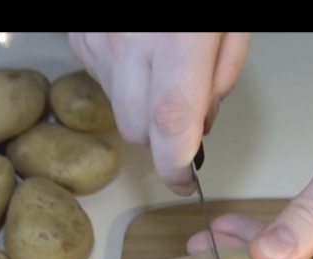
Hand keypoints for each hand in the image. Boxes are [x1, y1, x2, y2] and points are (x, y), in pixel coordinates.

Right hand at [68, 32, 250, 194]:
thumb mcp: (232, 23)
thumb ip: (222, 75)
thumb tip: (201, 123)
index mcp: (179, 37)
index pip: (171, 124)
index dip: (176, 165)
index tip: (185, 182)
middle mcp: (129, 42)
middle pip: (137, 128)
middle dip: (162, 136)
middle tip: (187, 106)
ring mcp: (99, 38)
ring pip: (116, 107)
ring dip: (140, 105)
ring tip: (163, 65)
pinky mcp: (81, 34)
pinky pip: (99, 78)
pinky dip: (121, 78)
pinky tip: (140, 50)